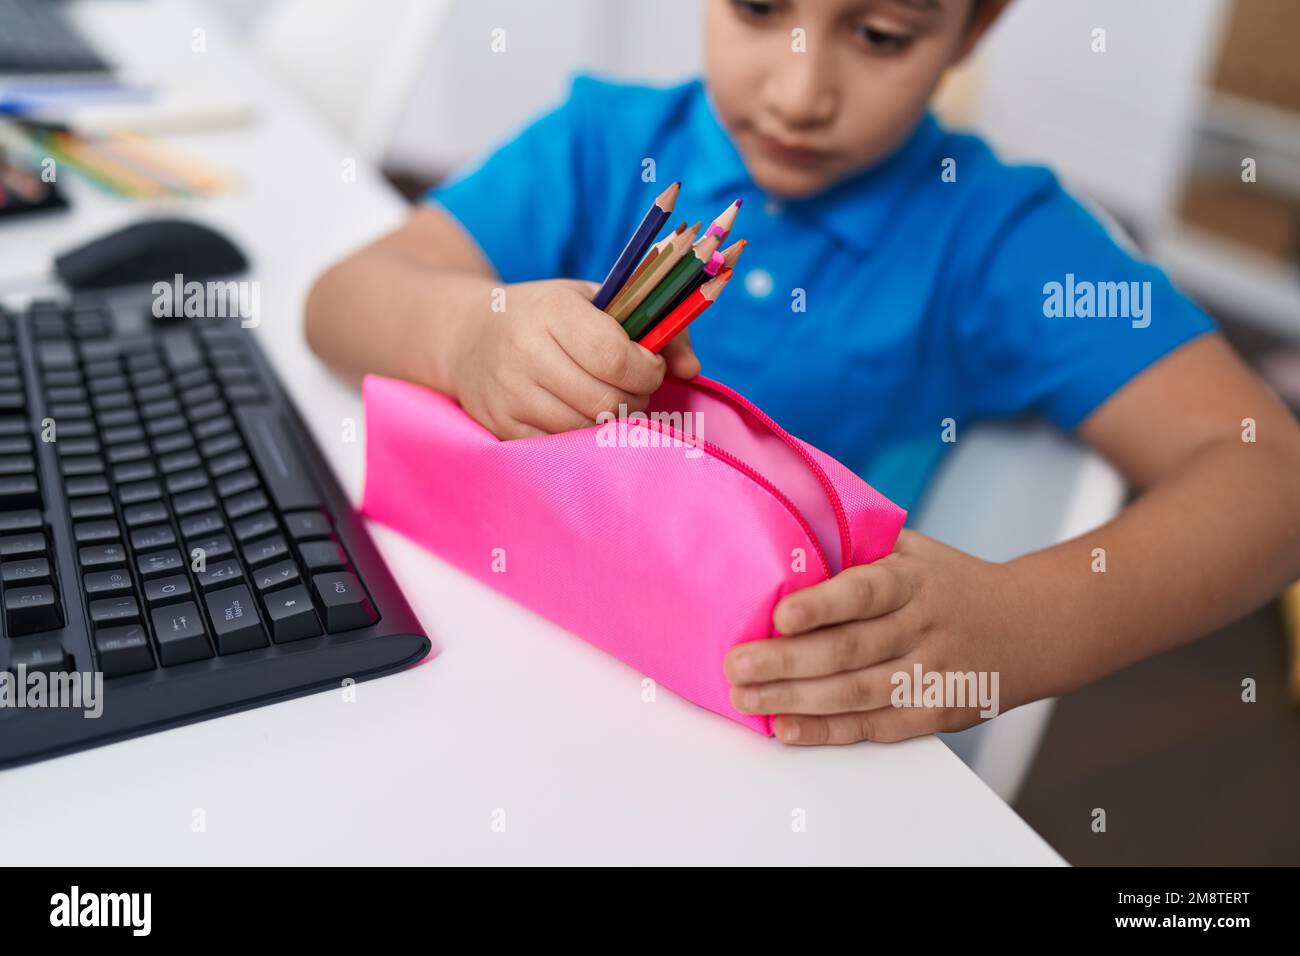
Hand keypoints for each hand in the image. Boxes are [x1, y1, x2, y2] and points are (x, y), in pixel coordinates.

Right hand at [450, 279, 699, 439]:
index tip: (650, 366)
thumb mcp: (596, 301)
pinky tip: (581, 414)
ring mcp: (509, 393)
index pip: (617, 358)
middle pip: (606, 399)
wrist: (469, 336)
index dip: (648, 369)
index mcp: (553, 310)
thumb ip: (655, 324)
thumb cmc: (548, 316)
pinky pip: (559, 446)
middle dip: (635, 397)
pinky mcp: (501, 426)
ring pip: (585, 427)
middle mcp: (525, 351)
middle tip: (633, 386)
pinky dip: (582, 436)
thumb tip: (692, 368)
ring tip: (608, 398)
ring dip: (612, 420)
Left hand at [725, 530, 1039, 744]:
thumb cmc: (948, 583)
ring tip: (746, 698)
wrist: (1031, 627)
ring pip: (857, 693)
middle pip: (850, 650)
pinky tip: (786, 728)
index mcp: (913, 579)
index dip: (822, 605)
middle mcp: (923, 627)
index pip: (865, 591)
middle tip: (736, 665)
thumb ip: (858, 548)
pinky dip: (827, 731)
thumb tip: (783, 537)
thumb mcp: (913, 550)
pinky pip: (874, 727)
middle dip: (786, 662)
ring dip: (795, 700)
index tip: (780, 615)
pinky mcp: (935, 714)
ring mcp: (931, 675)